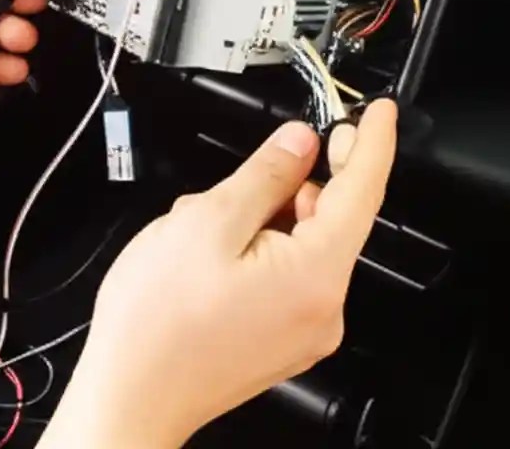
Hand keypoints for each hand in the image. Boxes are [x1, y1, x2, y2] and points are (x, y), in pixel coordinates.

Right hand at [39, 102, 398, 448]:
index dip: (373, 142)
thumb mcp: (208, 222)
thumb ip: (265, 175)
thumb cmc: (157, 325)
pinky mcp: (282, 341)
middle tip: (271, 158)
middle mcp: (323, 309)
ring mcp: (304, 330)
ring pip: (303, 247)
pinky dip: (261, 251)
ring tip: (209, 222)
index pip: (364, 191)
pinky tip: (215, 252)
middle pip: (331, 220)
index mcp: (316, 275)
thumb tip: (300, 143)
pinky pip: (288, 277)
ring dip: (267, 218)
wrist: (131, 397)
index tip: (379, 112)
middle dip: (297, 184)